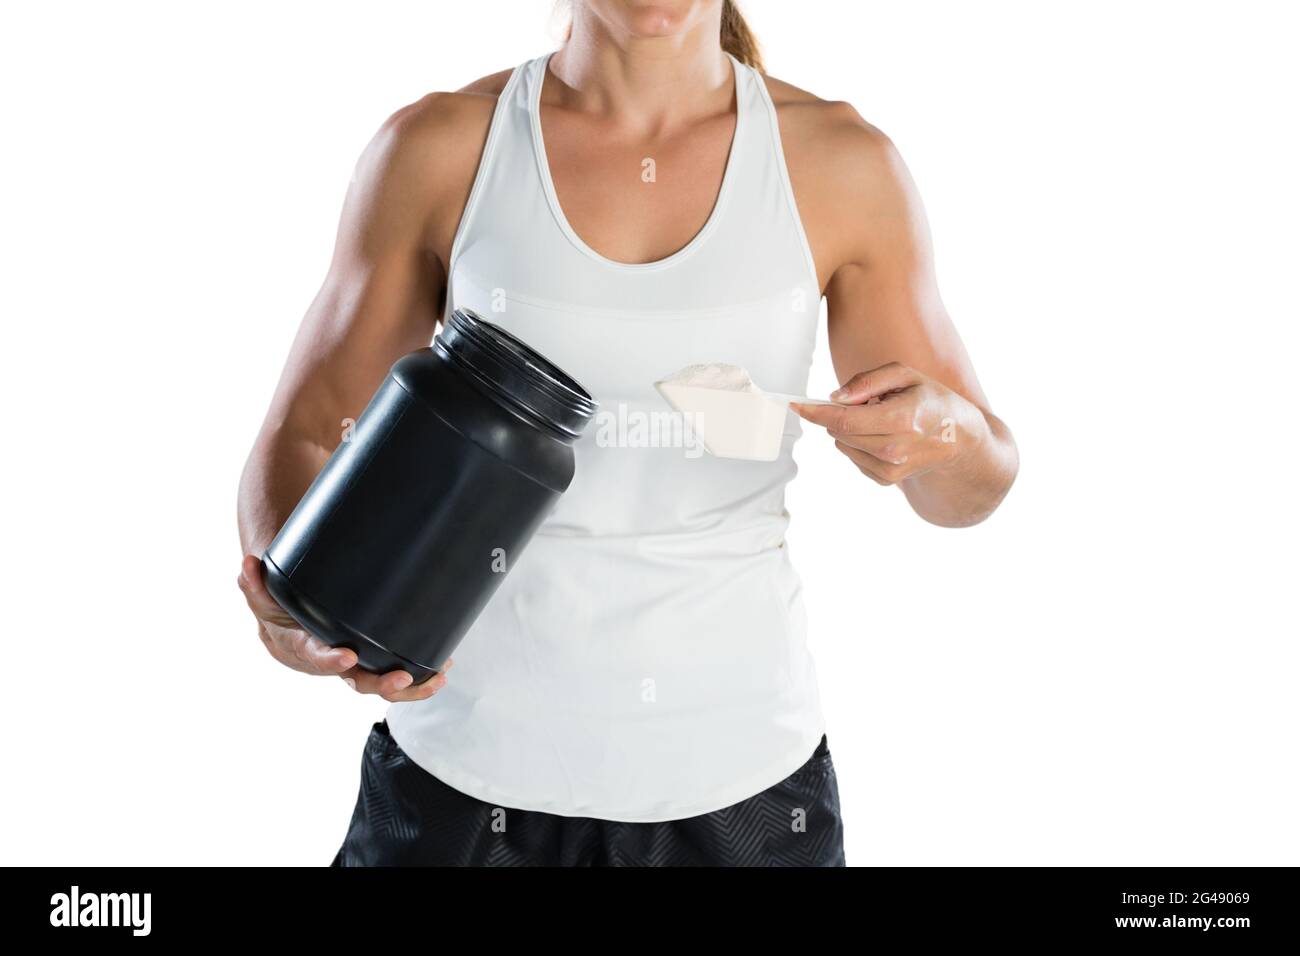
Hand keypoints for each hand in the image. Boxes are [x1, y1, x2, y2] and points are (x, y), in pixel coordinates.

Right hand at [237, 554, 448, 701]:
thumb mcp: (264, 593)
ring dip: (409, 687)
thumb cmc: (278, 602)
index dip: (329, 661)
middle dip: (380, 682)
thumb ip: (256, 583)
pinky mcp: (370, 660)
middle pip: (354, 681)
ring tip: (435, 677)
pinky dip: (417, 679)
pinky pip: (393, 675)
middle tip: (402, 677)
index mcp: (301, 650)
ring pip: (380, 684)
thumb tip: (249, 564)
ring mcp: (354, 664)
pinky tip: (440, 671)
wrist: (291, 611)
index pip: (314, 658)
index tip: (347, 656)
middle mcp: (330, 663)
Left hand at [791, 362, 987, 485]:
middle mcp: (895, 449)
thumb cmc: (932, 400)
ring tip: (882, 419)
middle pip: (839, 432)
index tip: (795, 405)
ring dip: (850, 428)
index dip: (814, 412)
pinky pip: (853, 457)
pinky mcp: (887, 479)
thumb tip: (834, 398)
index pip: (843, 420)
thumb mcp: (906, 375)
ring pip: (843, 444)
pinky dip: (859, 443)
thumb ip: (868, 381)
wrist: (960, 438)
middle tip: (865, 402)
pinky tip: (883, 435)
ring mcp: (891, 468)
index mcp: (901, 419)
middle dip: (839, 414)